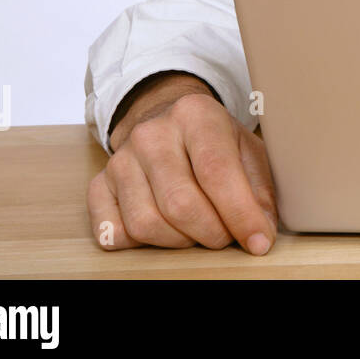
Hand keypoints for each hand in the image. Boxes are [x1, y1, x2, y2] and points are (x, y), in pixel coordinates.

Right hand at [87, 72, 277, 251]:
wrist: (168, 122)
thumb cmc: (215, 142)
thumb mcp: (248, 151)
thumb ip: (259, 191)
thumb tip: (260, 236)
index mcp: (195, 114)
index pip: (216, 172)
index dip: (239, 214)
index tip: (257, 242)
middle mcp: (151, 133)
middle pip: (180, 204)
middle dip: (211, 232)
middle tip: (226, 234)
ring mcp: (119, 159)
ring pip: (147, 224)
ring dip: (180, 241)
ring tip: (199, 228)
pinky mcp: (99, 184)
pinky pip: (114, 233)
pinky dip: (142, 243)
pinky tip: (164, 227)